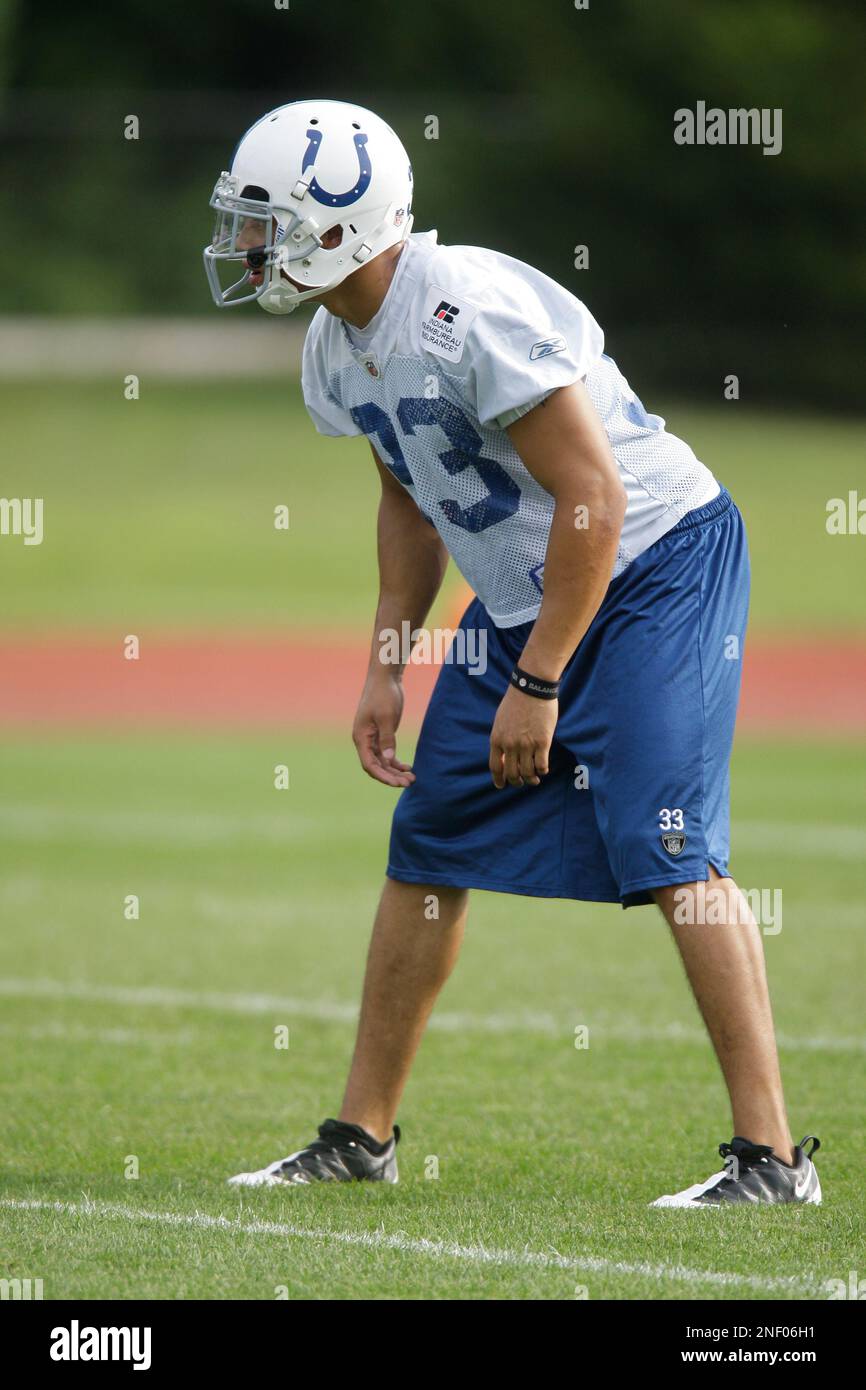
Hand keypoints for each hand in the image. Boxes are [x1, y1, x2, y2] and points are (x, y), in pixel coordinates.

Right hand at [352, 671, 415, 787]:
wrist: (386, 676)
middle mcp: (364, 740)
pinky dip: (396, 762)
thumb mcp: (387, 717)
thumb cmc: (384, 694)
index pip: (369, 764)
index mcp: (360, 737)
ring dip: (395, 771)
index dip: (382, 776)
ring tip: (411, 778)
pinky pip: (387, 754)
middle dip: (391, 776)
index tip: (397, 783)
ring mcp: (372, 738)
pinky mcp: (382, 734)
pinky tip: (407, 767)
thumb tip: (389, 760)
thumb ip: (387, 739)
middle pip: (376, 766)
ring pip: (382, 762)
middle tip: (410, 783)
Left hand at [489, 685, 556, 788]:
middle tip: (522, 782)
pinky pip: (542, 765)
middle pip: (512, 774)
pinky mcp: (543, 742)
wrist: (531, 688)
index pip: (495, 767)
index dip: (498, 779)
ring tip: (535, 778)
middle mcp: (510, 745)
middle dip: (517, 782)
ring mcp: (526, 745)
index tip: (501, 785)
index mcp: (497, 739)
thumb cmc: (516, 702)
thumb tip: (504, 755)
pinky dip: (542, 770)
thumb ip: (501, 738)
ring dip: (531, 779)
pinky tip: (543, 769)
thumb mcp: (500, 721)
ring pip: (528, 773)